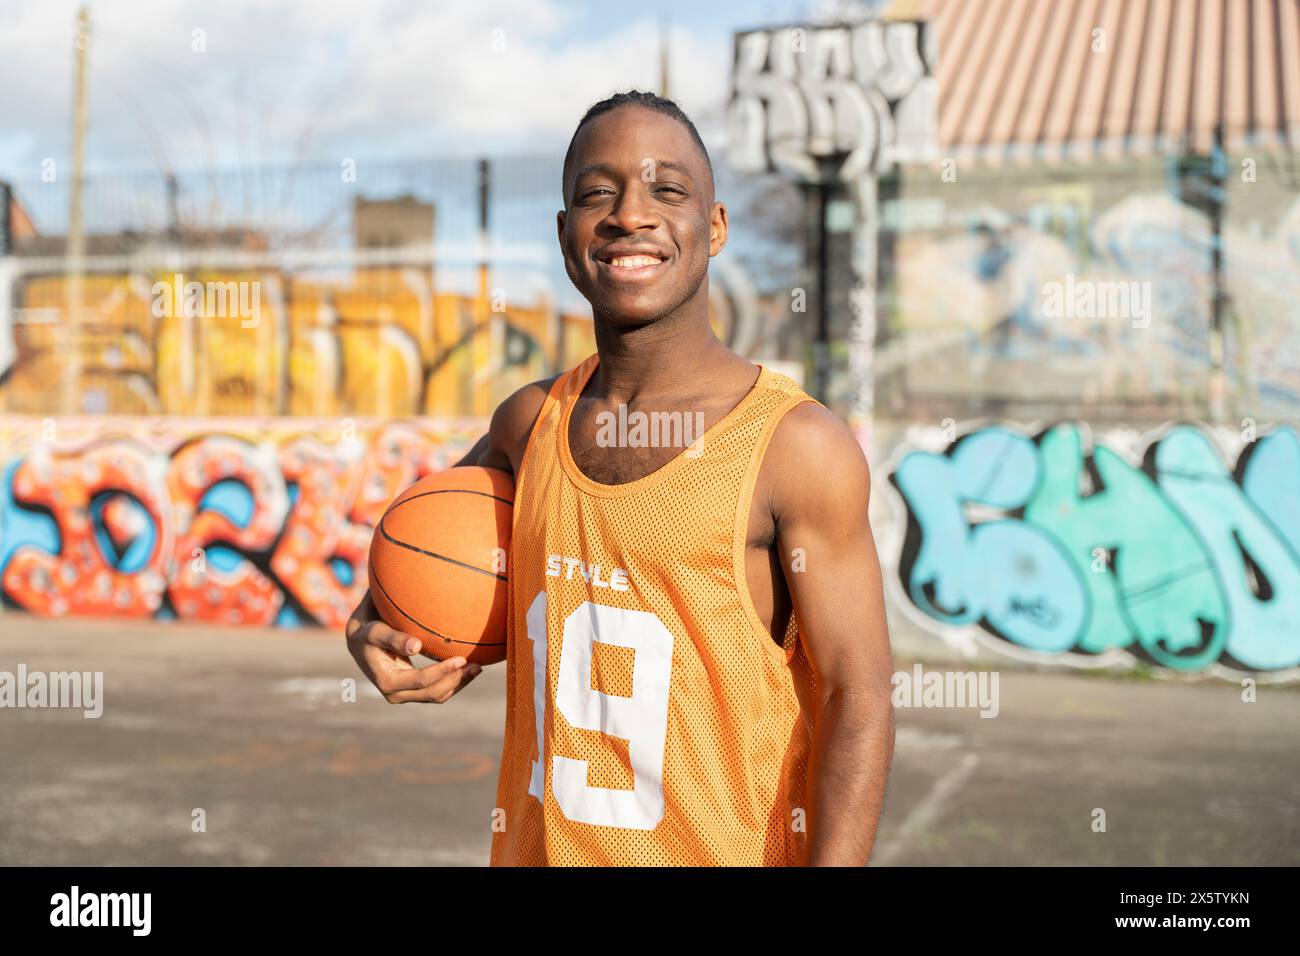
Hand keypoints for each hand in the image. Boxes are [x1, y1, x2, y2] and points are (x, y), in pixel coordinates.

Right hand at [345, 591, 483, 702]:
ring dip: (458, 684)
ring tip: (477, 668)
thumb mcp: (375, 631)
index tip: (462, 658)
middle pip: (433, 693)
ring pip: (437, 696)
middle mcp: (395, 694)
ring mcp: (405, 695)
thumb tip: (416, 646)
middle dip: (456, 680)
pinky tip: (467, 669)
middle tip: (477, 665)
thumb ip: (394, 638)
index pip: (421, 681)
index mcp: (387, 682)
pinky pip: (437, 691)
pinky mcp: (413, 691)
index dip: (443, 672)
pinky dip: (453, 682)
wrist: (360, 640)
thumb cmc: (368, 630)